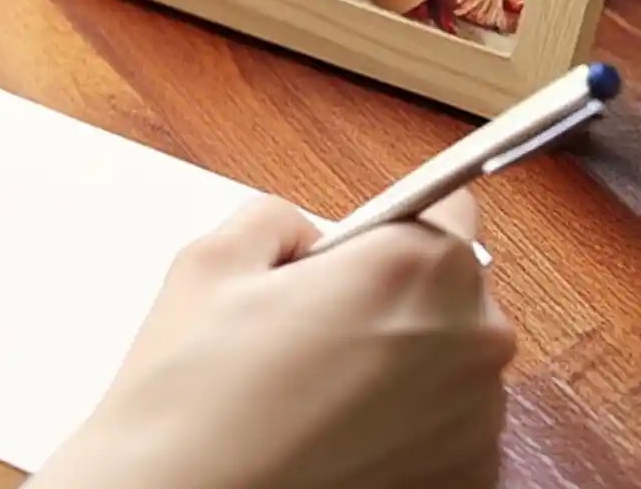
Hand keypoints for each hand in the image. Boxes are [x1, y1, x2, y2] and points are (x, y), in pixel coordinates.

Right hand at [31, 191, 514, 488]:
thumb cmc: (191, 398)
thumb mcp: (210, 262)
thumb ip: (276, 219)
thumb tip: (307, 237)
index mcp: (412, 268)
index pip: (446, 207)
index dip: (387, 228)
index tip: (349, 258)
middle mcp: (469, 341)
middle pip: (448, 288)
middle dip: (390, 297)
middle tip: (309, 331)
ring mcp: (477, 421)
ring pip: (447, 361)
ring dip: (400, 365)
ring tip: (312, 395)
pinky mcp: (468, 481)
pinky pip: (446, 428)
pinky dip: (403, 427)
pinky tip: (333, 437)